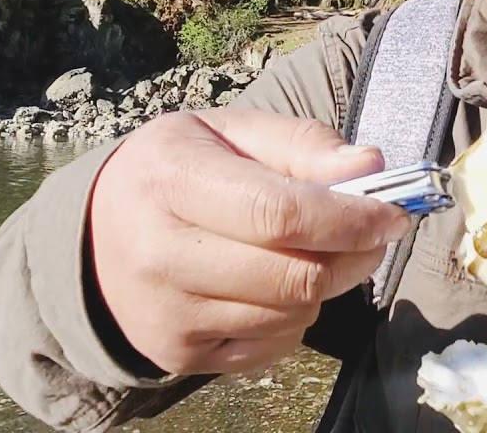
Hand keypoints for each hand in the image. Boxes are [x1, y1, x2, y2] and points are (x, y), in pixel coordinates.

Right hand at [88, 109, 409, 376]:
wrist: (93, 238)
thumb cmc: (175, 171)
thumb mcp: (227, 132)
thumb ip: (301, 144)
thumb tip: (370, 165)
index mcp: (171, 180)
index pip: (280, 214)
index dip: (350, 219)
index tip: (393, 214)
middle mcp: (162, 254)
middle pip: (295, 276)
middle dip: (355, 256)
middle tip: (372, 234)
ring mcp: (168, 314)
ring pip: (292, 314)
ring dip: (325, 285)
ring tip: (311, 252)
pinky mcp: (178, 354)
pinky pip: (273, 345)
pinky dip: (294, 317)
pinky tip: (274, 285)